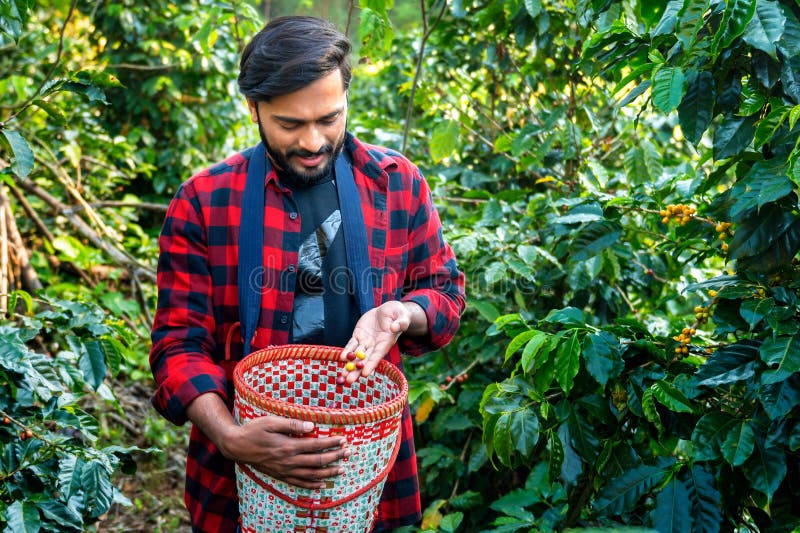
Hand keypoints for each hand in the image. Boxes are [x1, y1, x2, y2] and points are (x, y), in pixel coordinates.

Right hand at [218, 415, 349, 488]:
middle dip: (335, 457)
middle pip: (317, 461)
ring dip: (327, 472)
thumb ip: (292, 424)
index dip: (331, 443)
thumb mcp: (271, 421)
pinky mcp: (279, 475)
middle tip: (348, 453)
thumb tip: (312, 425)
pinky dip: (311, 484)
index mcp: (288, 446)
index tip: (343, 440)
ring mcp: (284, 470)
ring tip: (341, 469)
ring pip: (311, 474)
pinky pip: (298, 483)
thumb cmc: (254, 430)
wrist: (236, 446)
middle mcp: (288, 461)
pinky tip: (321, 484)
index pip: (316, 445)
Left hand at [340, 301, 421, 383]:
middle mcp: (375, 345)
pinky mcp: (358, 335)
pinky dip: (346, 351)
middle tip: (349, 381)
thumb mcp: (402, 316)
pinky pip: (352, 344)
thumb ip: (401, 323)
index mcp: (386, 343)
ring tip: (342, 375)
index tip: (364, 374)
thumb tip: (394, 327)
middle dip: (357, 370)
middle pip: (365, 360)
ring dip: (349, 365)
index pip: (377, 355)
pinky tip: (341, 358)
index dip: (371, 364)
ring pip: (356, 355)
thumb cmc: (399, 314)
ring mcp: (366, 341)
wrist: (388, 310)